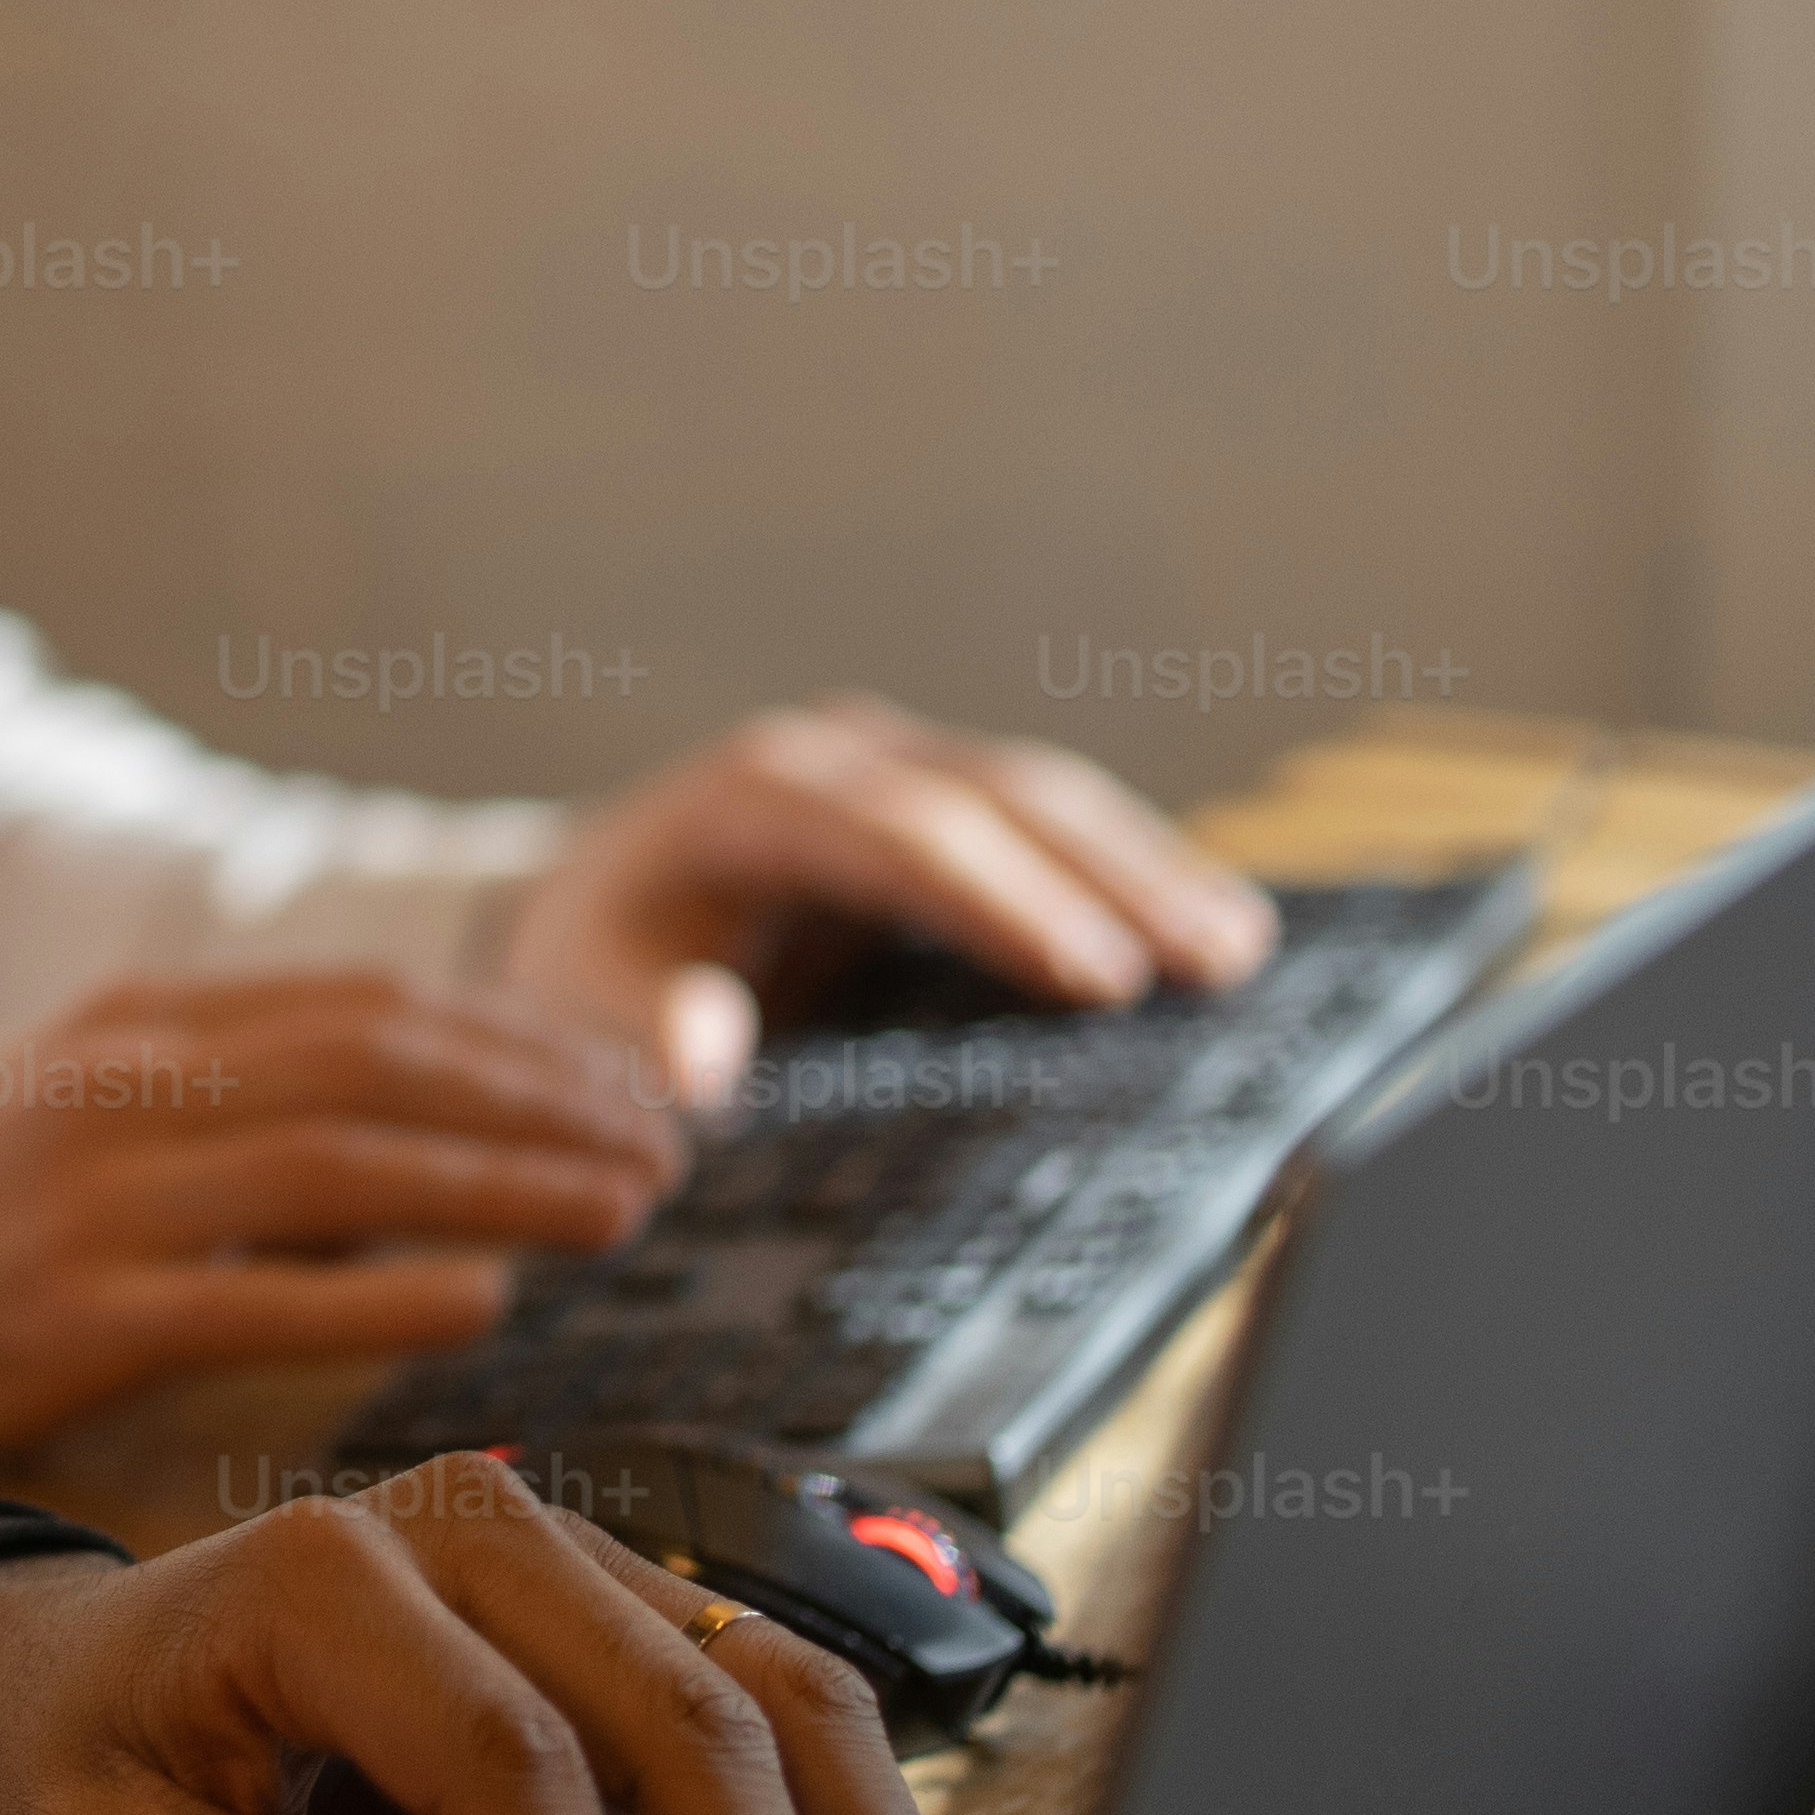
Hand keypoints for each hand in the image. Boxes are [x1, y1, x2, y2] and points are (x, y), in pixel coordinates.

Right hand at [0, 968, 698, 1473]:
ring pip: (347, 1163)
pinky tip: (487, 1304)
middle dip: (546, 1100)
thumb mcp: (69, 1109)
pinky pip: (262, 1294)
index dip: (518, 1039)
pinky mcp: (69, 1313)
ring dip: (506, 1181)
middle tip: (667, 1148)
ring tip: (623, 1213)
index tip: (627, 1083)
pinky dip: (389, 1290)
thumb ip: (219, 1097)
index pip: (371, 1004)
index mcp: (134, 1024)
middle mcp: (121, 1084)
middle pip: (383, 1064)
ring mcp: (92, 1195)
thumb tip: (407, 1116)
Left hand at [488, 697, 1277, 1110]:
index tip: (1098, 980)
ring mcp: (898, 770)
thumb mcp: (581, 1012)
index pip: (903, 838)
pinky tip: (1206, 926)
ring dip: (1144, 867)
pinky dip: (1127, 872)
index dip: (1006, 905)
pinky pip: (1048, 826)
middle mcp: (837, 760)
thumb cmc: (585, 974)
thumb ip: (635, 1039)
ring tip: (1238, 948)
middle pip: (1000, 800)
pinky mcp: (940, 805)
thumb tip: (704, 1055)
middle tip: (1215, 962)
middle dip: (1114, 878)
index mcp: (753, 801)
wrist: (576, 916)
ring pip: (1044, 799)